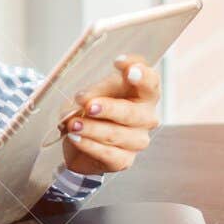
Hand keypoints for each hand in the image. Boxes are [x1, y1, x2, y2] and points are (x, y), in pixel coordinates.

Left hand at [57, 53, 160, 175]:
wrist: (79, 140)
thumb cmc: (92, 109)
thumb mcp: (92, 92)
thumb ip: (94, 91)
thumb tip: (86, 98)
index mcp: (143, 93)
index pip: (150, 81)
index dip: (139, 73)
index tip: (118, 62)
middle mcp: (146, 117)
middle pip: (133, 112)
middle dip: (110, 108)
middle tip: (88, 106)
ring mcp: (137, 140)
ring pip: (118, 135)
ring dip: (93, 128)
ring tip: (73, 124)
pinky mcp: (124, 160)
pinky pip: (109, 154)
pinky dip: (89, 145)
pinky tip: (75, 138)